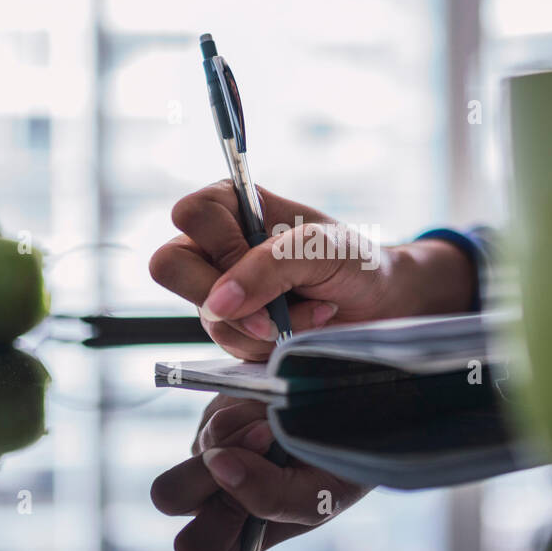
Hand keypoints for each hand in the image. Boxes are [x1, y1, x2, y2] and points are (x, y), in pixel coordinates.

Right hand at [149, 181, 475, 359]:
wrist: (382, 305)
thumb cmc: (355, 261)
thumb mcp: (320, 249)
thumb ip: (269, 266)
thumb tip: (218, 304)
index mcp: (232, 205)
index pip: (188, 215)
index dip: (221, 243)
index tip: (265, 255)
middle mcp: (216, 246)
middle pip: (170, 266)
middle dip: (229, 294)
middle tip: (277, 300)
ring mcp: (221, 290)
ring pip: (205, 316)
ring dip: (263, 324)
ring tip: (308, 312)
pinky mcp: (232, 328)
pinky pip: (227, 345)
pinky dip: (268, 344)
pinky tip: (299, 330)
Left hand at [150, 394, 369, 550]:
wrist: (358, 418)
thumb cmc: (340, 471)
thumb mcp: (319, 498)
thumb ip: (271, 497)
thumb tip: (217, 463)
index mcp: (236, 533)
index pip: (195, 545)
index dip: (215, 519)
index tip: (256, 488)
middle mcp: (216, 493)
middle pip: (168, 495)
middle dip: (211, 468)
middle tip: (262, 442)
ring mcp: (213, 449)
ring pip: (205, 440)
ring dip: (248, 427)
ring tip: (286, 425)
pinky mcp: (219, 411)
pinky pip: (220, 407)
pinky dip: (251, 404)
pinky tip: (277, 408)